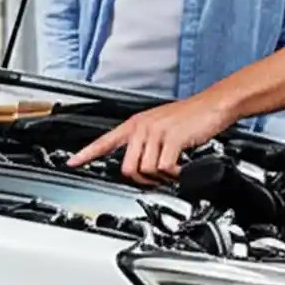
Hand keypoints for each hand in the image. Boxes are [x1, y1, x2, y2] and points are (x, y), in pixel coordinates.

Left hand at [66, 95, 237, 185]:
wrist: (213, 105)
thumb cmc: (190, 117)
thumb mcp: (160, 126)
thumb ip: (145, 142)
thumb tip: (140, 165)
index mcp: (136, 124)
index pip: (105, 140)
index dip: (87, 153)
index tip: (72, 162)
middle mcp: (142, 127)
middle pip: (127, 167)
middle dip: (142, 178)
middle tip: (157, 177)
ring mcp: (156, 132)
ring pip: (145, 171)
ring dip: (160, 177)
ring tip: (172, 168)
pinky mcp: (171, 138)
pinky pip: (164, 168)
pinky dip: (174, 174)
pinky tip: (180, 168)